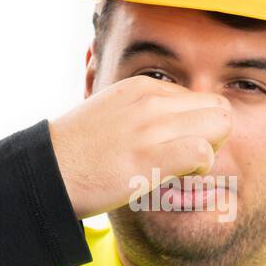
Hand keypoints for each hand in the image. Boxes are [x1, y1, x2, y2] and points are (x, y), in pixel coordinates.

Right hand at [48, 75, 232, 219]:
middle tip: (191, 159)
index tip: (179, 147)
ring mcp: (151, 127)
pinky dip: (201, 169)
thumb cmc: (78, 151)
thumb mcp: (113, 113)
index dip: (199, 127)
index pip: (201, 99)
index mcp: (143, 87)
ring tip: (184, 169)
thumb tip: (174, 126)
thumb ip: (144, 112)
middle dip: (215, 136)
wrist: (46, 172)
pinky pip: (203, 153)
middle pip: (219, 108)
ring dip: (211, 152)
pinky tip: (180, 178)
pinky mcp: (149, 157)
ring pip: (219, 126)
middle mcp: (151, 101)